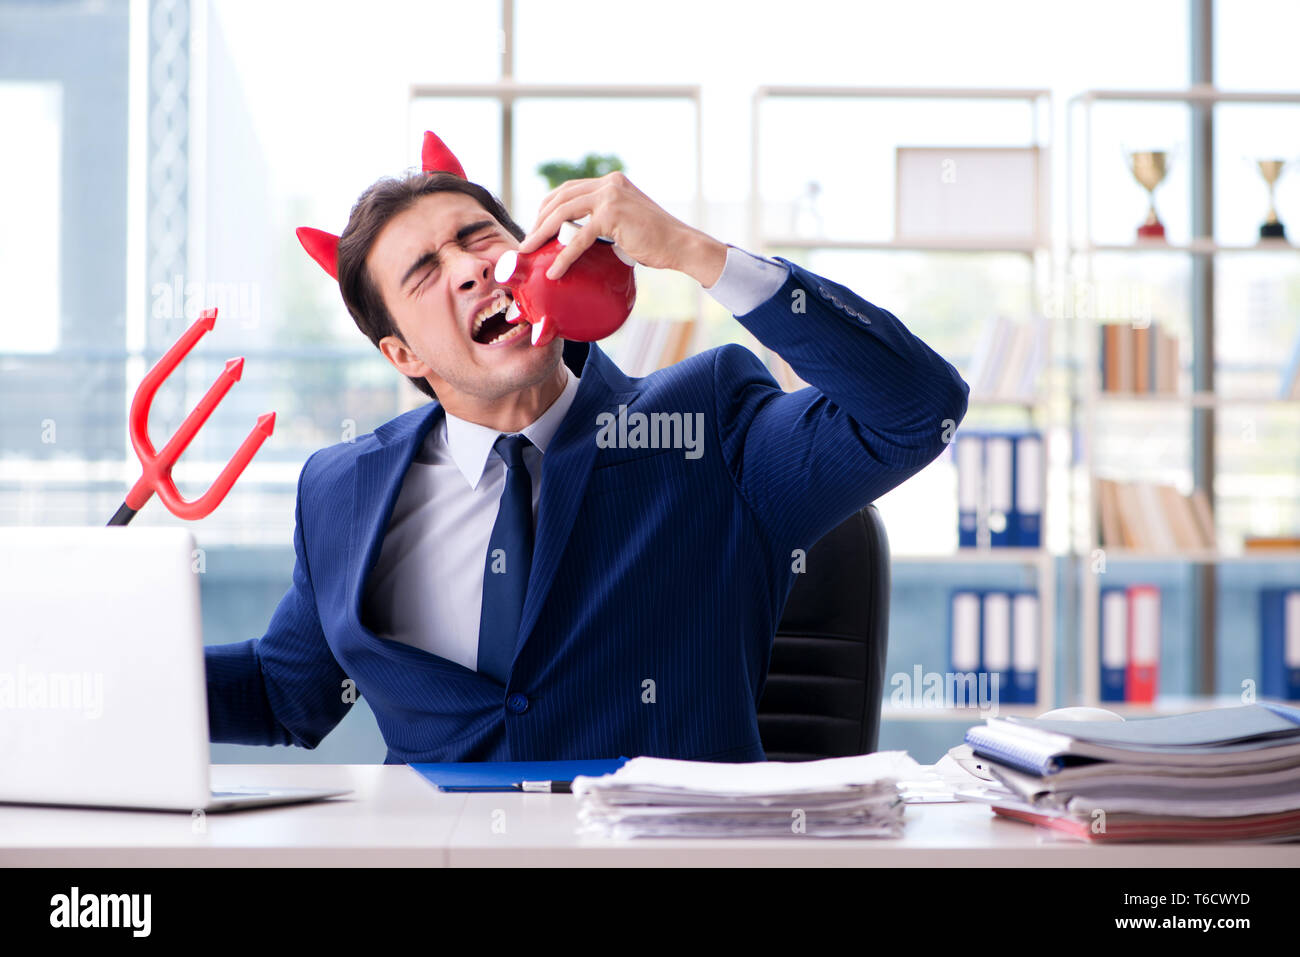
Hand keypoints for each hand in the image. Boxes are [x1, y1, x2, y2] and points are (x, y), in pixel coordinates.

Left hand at [518, 171, 726, 285]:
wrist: (680, 245)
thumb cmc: (655, 241)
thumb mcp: (625, 223)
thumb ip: (604, 222)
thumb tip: (580, 238)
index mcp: (611, 182)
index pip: (569, 189)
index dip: (548, 207)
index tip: (537, 226)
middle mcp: (609, 183)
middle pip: (560, 198)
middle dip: (539, 220)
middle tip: (527, 242)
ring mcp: (610, 196)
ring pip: (563, 213)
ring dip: (541, 233)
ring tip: (529, 252)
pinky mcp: (612, 215)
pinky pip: (579, 237)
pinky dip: (564, 255)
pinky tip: (554, 270)